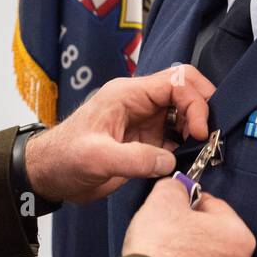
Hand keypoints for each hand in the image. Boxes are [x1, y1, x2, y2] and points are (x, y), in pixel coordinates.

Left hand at [24, 64, 213, 204]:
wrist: (48, 174)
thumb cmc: (64, 158)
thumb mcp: (96, 158)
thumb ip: (134, 159)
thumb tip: (169, 161)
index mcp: (127, 94)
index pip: (175, 81)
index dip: (195, 103)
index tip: (199, 132)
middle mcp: (138, 102)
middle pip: (184, 90)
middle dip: (202, 110)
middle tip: (207, 138)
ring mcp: (143, 120)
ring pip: (183, 112)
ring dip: (197, 127)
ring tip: (202, 150)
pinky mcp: (145, 140)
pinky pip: (175, 134)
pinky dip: (188, 144)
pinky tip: (190, 158)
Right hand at [122, 177, 254, 256]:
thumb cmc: (160, 252)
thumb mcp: (164, 198)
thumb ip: (175, 186)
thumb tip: (175, 188)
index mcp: (239, 237)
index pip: (214, 205)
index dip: (189, 201)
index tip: (175, 204)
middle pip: (212, 235)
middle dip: (189, 229)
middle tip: (166, 227)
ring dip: (186, 254)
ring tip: (162, 252)